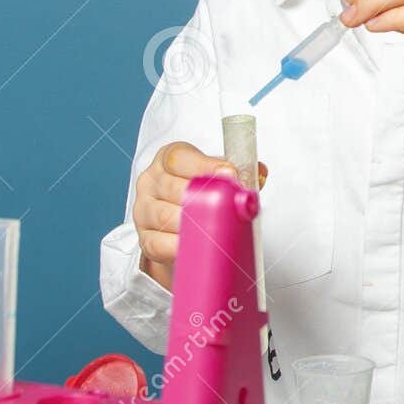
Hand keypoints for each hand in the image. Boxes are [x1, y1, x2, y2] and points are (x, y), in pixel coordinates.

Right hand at [132, 141, 267, 290]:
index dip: (205, 166)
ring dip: (193, 223)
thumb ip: (235, 172)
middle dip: (203, 197)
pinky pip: (159, 243)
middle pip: (172, 187)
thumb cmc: (196, 195)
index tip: (230, 174)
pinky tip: (195, 245)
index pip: (179, 158)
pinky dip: (178, 246)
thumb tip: (259, 172)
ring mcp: (143, 211)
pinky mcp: (145, 238)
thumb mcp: (214, 177)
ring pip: (165, 216)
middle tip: (227, 205)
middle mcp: (150, 182)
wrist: (175, 227)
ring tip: (216, 226)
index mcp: (167, 160)